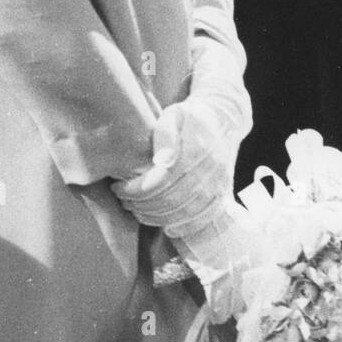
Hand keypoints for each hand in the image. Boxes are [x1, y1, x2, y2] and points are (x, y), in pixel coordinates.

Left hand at [111, 94, 234, 233]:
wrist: (222, 119)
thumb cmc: (189, 117)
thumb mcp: (174, 114)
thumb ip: (165, 133)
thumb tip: (161, 161)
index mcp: (196, 148)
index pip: (161, 180)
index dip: (137, 189)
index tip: (119, 187)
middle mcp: (211, 168)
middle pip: (172, 200)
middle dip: (142, 205)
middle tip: (124, 201)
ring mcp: (219, 183)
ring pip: (186, 212)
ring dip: (157, 218)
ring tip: (138, 211)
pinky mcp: (222, 193)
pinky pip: (204, 218)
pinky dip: (184, 227)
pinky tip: (167, 227)